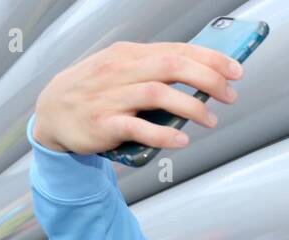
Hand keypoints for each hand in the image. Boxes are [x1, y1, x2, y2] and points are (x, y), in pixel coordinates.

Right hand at [32, 41, 242, 154]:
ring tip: (211, 119)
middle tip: (229, 95)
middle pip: (171, 67)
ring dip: (191, 107)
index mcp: (130, 55)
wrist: (52, 113)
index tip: (236, 71)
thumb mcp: (123, 70)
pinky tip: (182, 139)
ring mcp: (111, 97)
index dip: (210, 59)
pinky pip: (137, 128)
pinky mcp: (103, 125)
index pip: (177, 50)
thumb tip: (201, 76)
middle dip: (207, 79)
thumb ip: (155, 71)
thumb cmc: (97, 91)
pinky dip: (162, 134)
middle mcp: (121, 71)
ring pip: (157, 94)